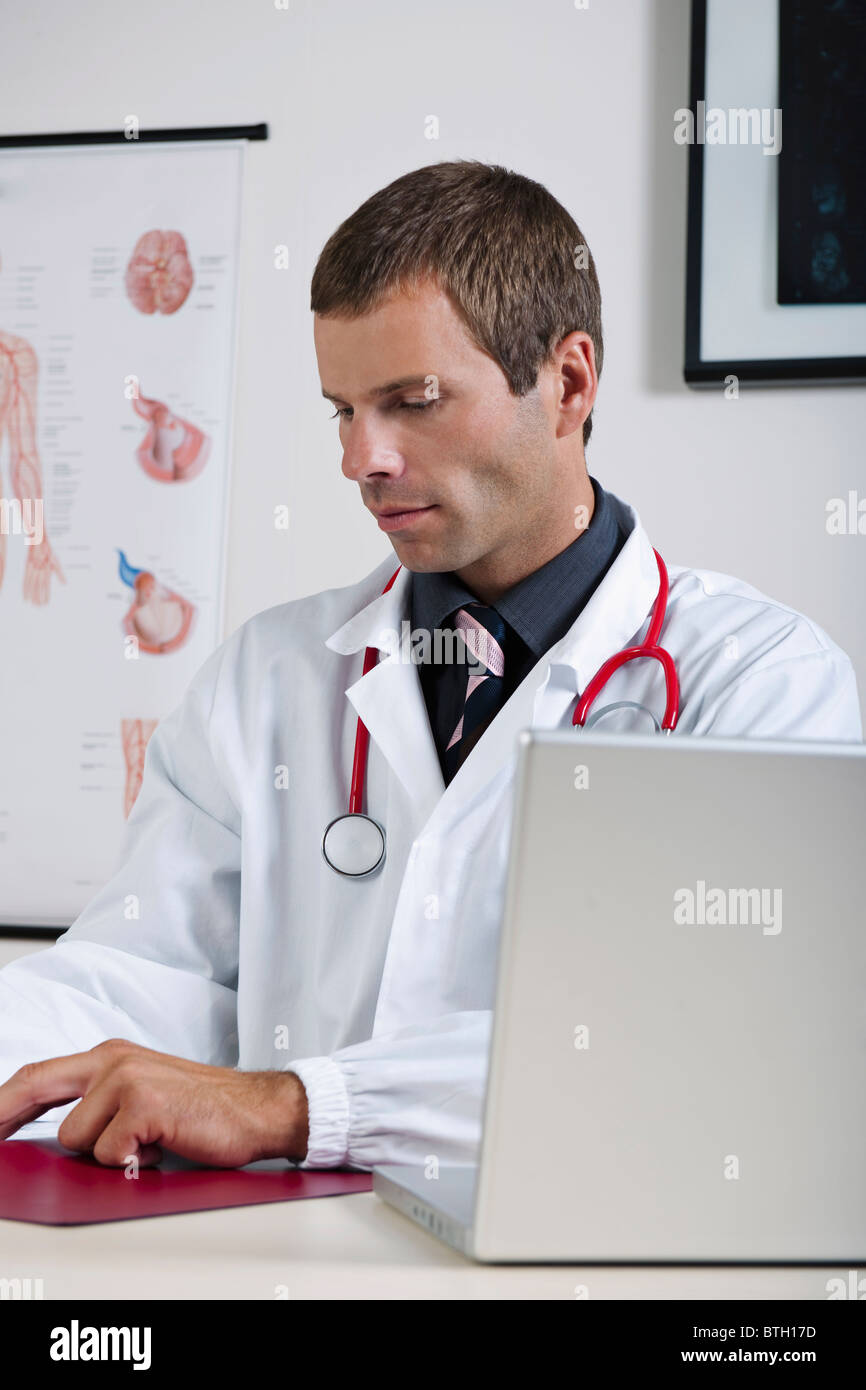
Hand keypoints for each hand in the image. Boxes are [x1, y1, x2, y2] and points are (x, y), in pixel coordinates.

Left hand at [0, 1040, 308, 1167]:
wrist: (257, 1109)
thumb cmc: (203, 1108)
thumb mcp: (143, 1093)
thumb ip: (101, 1104)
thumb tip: (58, 1135)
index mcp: (110, 1056)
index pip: (37, 1075)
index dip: (2, 1102)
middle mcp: (113, 1060)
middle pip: (36, 1089)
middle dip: (7, 1118)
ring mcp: (127, 1078)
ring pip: (75, 1139)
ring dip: (107, 1154)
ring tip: (146, 1142)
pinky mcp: (144, 1103)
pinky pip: (110, 1153)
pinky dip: (134, 1161)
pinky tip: (162, 1144)